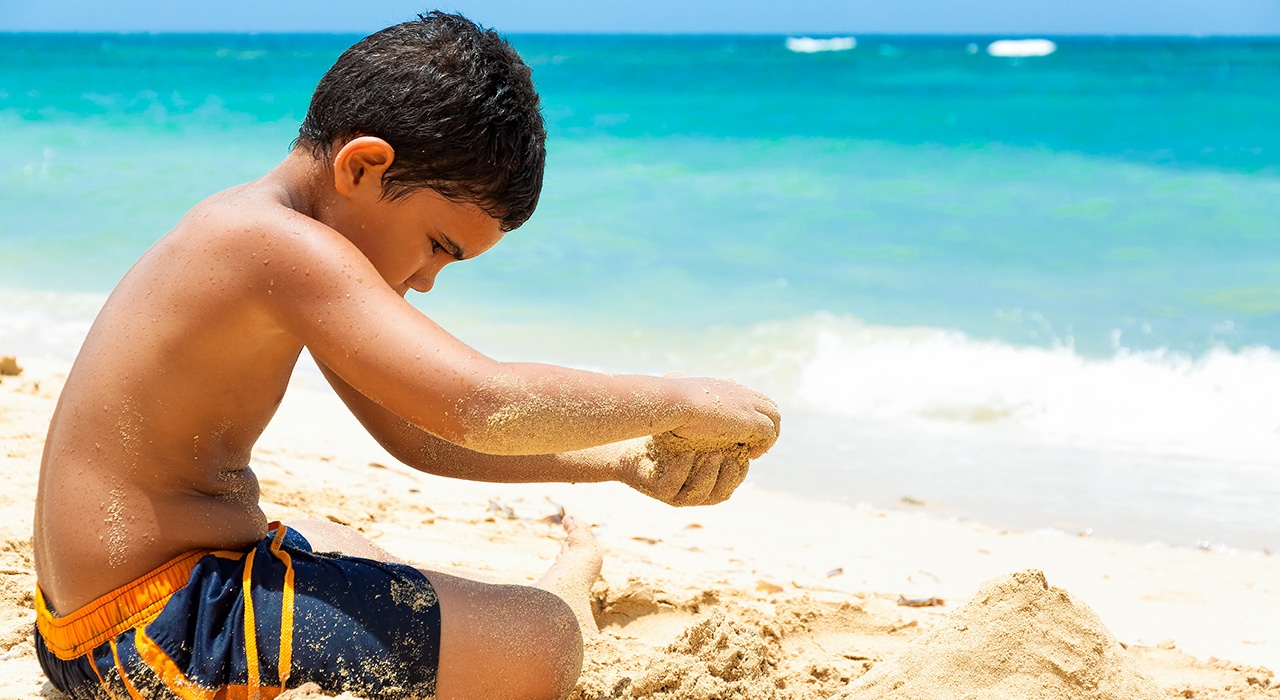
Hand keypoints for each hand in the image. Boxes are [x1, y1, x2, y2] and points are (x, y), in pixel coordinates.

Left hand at [616, 434, 751, 506]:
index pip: (732, 483)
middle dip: (730, 476)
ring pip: (699, 494)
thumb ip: (717, 428)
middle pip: (720, 494)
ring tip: (714, 454)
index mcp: (707, 481)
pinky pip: (672, 486)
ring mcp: (675, 493)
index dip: (742, 471)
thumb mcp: (694, 434)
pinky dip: (681, 470)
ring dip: (709, 475)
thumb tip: (746, 408)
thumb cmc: (665, 440)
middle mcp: (693, 492)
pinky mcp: (656, 490)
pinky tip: (686, 454)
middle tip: (735, 455)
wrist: (629, 447)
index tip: (749, 452)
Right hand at [666, 376, 780, 457]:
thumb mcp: (678, 383)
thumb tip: (673, 375)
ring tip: (756, 451)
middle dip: (767, 424)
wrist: (676, 402)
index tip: (743, 431)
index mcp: (726, 385)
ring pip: (775, 418)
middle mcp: (741, 391)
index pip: (751, 395)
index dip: (752, 413)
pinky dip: (765, 444)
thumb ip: (680, 379)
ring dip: (770, 435)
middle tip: (755, 443)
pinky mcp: (751, 420)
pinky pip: (770, 433)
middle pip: (769, 404)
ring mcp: (748, 404)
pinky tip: (751, 455)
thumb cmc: (671, 398)